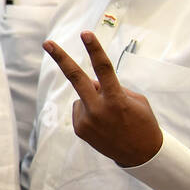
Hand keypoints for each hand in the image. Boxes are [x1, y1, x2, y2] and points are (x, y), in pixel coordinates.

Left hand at [43, 31, 163, 166]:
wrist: (141, 155)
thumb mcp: (136, 101)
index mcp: (116, 99)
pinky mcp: (79, 129)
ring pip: (83, 96)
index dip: (94, 49)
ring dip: (93, 99)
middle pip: (76, 78)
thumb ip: (112, 88)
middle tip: (47, 43)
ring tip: (110, 117)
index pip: (104, 69)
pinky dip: (90, 112)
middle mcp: (98, 109)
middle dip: (60, 58)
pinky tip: (103, 124)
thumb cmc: (142, 122)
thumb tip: (91, 82)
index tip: (85, 33)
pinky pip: (81, 110)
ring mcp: (87, 120)